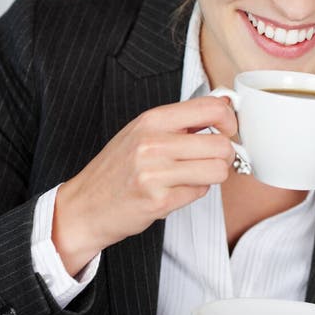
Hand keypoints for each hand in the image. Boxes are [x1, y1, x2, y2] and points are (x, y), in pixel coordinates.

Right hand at [52, 96, 236, 275]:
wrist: (85, 206)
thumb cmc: (117, 169)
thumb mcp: (142, 132)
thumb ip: (179, 122)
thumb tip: (223, 110)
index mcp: (152, 119)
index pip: (211, 108)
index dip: (229, 120)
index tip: (227, 130)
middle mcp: (153, 142)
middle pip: (221, 144)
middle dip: (225, 155)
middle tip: (212, 159)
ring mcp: (156, 173)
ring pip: (217, 170)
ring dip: (212, 175)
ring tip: (192, 175)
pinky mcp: (159, 201)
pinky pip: (200, 192)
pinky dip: (193, 192)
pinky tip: (174, 191)